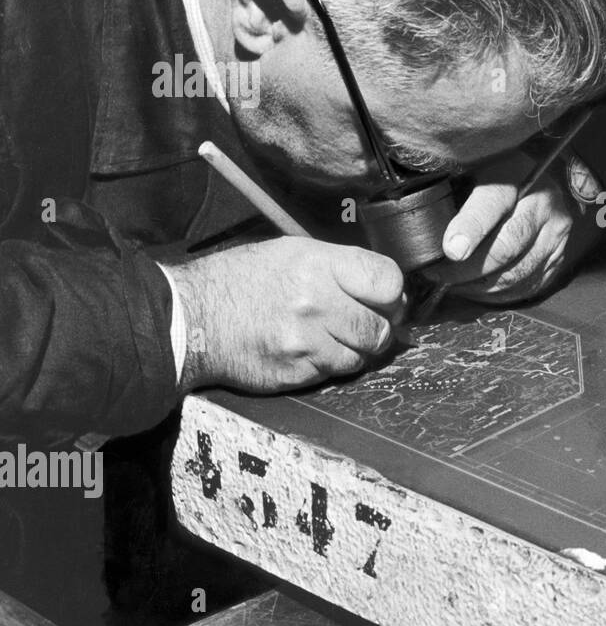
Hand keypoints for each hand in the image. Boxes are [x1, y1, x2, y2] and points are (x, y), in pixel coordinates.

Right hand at [165, 237, 404, 392]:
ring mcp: (307, 342)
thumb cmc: (241, 280)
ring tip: (332, 334)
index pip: (388, 281)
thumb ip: (341, 267)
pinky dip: (331, 364)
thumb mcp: (291, 252)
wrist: (192, 319)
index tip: (385, 297)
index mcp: (318, 264)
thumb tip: (387, 289)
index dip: (393, 293)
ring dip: (356, 349)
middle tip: (364, 321)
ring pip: (362, 356)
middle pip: (381, 327)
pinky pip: (335, 372)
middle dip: (379, 326)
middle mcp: (317, 302)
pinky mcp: (297, 373)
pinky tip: (311, 349)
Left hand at [437, 152, 605, 304]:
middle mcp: (543, 204)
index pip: (494, 203)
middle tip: (438, 276)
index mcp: (518, 174)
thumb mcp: (472, 167)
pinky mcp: (558, 256)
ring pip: (517, 273)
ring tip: (453, 285)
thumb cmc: (493, 172)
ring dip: (480, 286)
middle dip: (467, 269)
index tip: (450, 250)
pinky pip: (528, 285)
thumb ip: (452, 188)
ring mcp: (555, 233)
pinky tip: (477, 291)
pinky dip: (499, 294)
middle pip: (506, 247)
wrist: (538, 177)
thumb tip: (423, 224)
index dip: (471, 228)